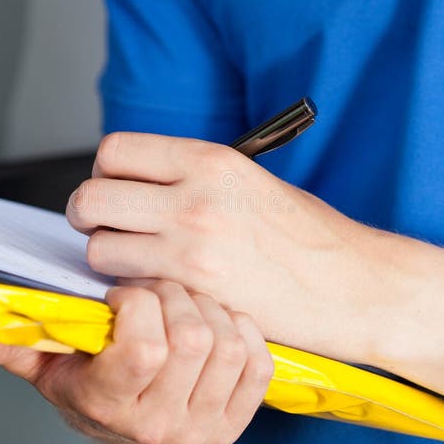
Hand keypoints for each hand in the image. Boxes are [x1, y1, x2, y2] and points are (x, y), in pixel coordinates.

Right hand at [0, 281, 273, 443]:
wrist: (131, 430)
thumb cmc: (91, 387)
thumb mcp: (48, 367)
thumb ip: (13, 346)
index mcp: (112, 407)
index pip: (144, 348)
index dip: (138, 304)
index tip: (124, 293)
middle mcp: (162, 425)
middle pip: (191, 339)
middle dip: (174, 296)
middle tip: (158, 290)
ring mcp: (205, 426)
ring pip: (229, 343)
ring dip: (209, 308)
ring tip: (185, 305)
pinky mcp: (239, 419)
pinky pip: (258, 360)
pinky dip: (242, 329)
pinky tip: (216, 323)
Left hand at [66, 132, 389, 363]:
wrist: (354, 286)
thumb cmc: (308, 237)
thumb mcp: (250, 183)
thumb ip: (191, 179)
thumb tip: (137, 184)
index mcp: (210, 159)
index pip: (114, 151)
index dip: (104, 173)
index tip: (115, 191)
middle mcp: (195, 196)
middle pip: (92, 196)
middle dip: (89, 216)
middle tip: (107, 229)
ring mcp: (193, 245)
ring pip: (99, 248)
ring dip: (106, 258)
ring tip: (132, 265)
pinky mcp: (196, 291)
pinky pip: (128, 287)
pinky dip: (130, 291)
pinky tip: (154, 292)